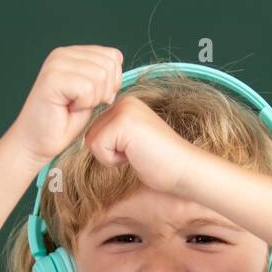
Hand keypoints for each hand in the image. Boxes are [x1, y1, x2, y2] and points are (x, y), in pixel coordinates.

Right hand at [7, 45, 122, 165]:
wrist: (38, 142)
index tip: (94, 98)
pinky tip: (69, 108)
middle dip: (105, 91)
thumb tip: (119, 63)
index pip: (114, 56)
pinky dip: (84, 104)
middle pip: (109, 65)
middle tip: (84, 104)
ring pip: (100, 76)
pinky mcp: (52, 78)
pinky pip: (87, 88)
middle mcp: (63, 53)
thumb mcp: (92, 94)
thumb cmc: (64, 122)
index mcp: (73, 54)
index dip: (113, 82)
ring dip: (93, 99)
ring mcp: (56, 63)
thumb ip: (103, 76)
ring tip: (75, 106)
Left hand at [83, 96, 199, 195]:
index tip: (135, 150)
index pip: (95, 130)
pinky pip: (98, 148)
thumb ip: (112, 135)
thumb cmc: (160, 163)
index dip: (110, 149)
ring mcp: (124, 110)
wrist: (184, 170)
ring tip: (136, 153)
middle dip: (109, 152)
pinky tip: (136, 155)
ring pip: (91, 141)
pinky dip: (113, 160)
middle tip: (136, 153)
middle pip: (90, 135)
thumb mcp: (130, 142)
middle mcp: (124, 101)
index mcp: (126, 104)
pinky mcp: (122, 123)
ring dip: (111, 157)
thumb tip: (87, 141)